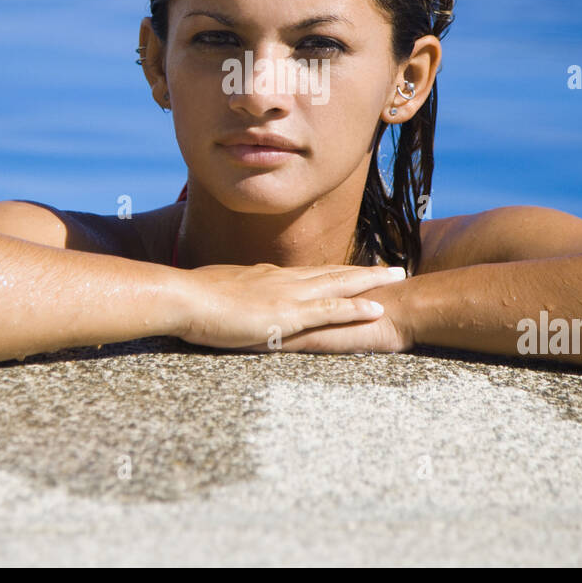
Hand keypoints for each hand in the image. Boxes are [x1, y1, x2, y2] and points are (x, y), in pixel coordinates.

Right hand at [174, 262, 407, 350]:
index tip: (353, 270)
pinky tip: (378, 308)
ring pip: (340, 283)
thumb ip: (235, 294)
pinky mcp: (289, 314)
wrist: (184, 298)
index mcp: (267, 276)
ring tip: (397, 277)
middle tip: (392, 267)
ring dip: (371, 281)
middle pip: (333, 272)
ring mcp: (289, 294)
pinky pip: (331, 310)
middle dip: (364, 270)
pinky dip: (356, 308)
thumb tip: (237, 297)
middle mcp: (284, 279)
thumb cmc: (192, 299)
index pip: (309, 272)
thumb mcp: (219, 292)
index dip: (334, 272)